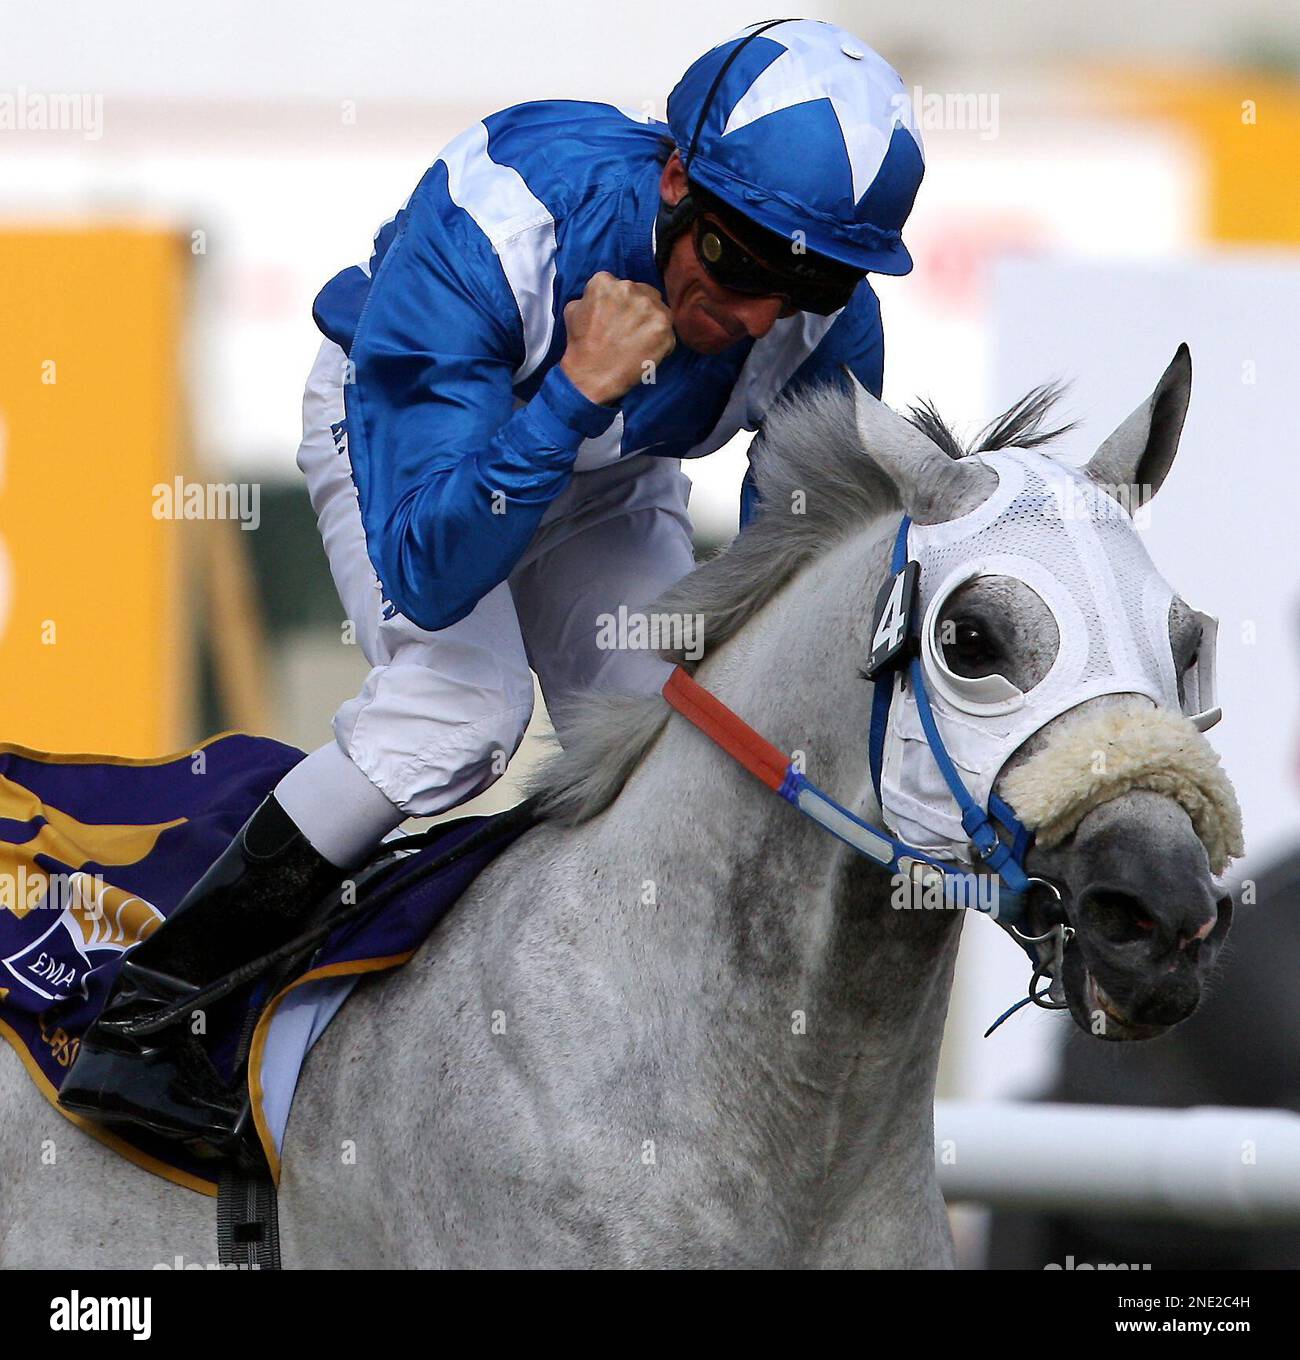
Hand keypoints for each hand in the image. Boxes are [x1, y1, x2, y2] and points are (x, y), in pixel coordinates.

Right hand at [559, 272, 675, 406]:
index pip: (621, 286)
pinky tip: (647, 353)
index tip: (618, 317)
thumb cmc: (581, 346)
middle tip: (631, 331)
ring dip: (653, 325)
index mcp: (605, 281)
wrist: (591, 376)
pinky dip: (662, 344)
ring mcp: (649, 307)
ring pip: (660, 311)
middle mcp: (629, 288)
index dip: (622, 303)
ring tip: (639, 343)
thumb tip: (603, 297)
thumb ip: (590, 296)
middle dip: (640, 310)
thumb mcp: (572, 310)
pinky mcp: (663, 327)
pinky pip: (669, 333)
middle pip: (645, 293)